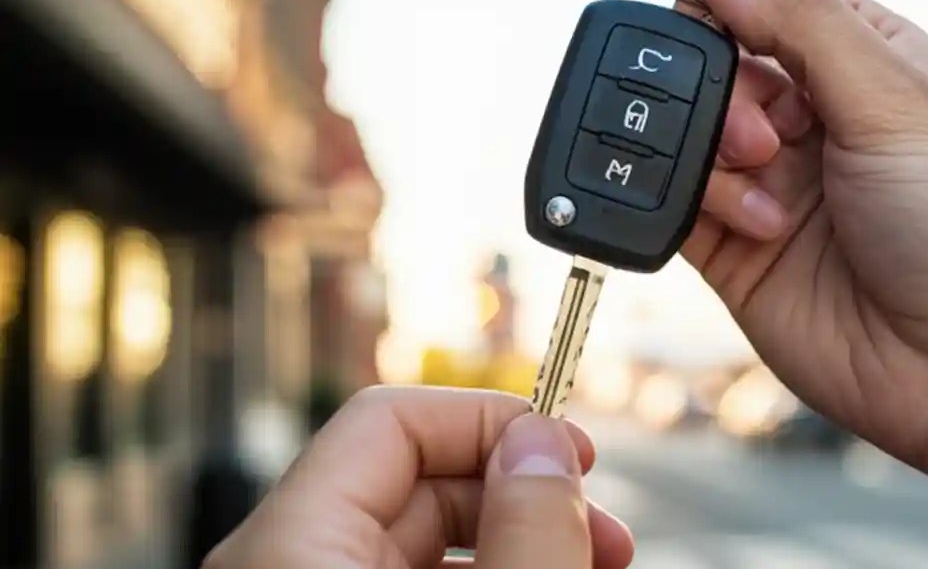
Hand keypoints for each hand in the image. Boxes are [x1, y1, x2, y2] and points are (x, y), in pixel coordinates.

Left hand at [203, 387, 633, 567]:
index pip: (389, 417)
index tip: (564, 449)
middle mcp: (287, 564)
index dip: (490, 418)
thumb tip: (543, 446)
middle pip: (415, 475)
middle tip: (598, 524)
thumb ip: (520, 532)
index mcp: (291, 547)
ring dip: (516, 533)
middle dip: (521, 488)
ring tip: (590, 557)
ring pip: (423, 535)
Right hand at [686, 0, 927, 469]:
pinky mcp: (737, 245)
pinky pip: (677, 201)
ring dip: (714, 152)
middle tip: (765, 133)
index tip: (705, 16)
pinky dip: (696, 203)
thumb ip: (800, 21)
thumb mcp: (892, 96)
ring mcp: (773, 181)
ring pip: (690, 131)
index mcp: (866, 61)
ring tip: (767, 189)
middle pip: (719, 61)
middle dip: (724, 88)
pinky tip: (756, 228)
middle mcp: (815, 116)